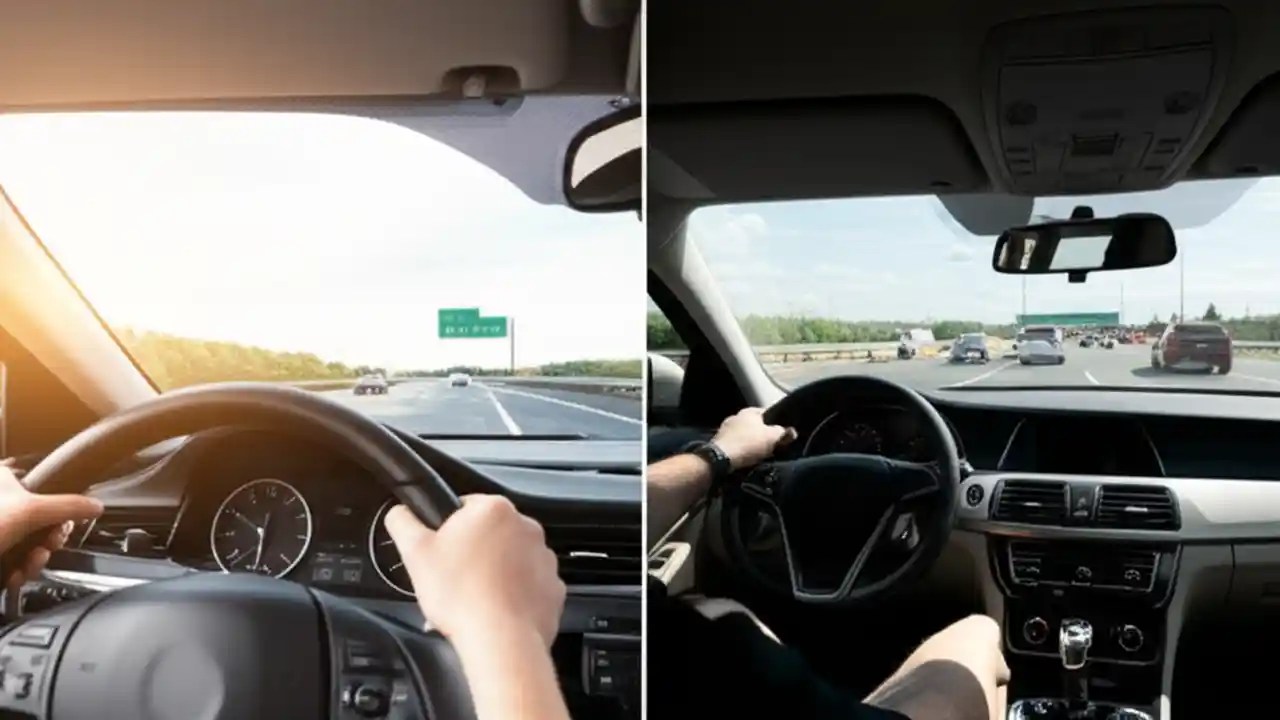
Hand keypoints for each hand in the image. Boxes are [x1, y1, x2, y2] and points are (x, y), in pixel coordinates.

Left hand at [0, 461, 103, 589]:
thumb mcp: (28, 513)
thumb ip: (67, 507)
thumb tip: (95, 506)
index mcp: (0, 480)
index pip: (40, 489)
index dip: (57, 509)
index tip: (63, 525)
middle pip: (35, 520)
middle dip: (46, 539)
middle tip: (48, 547)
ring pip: (23, 543)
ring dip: (33, 559)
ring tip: (30, 565)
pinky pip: (9, 559)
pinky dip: (16, 570)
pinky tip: (16, 576)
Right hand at [384, 495, 564, 649]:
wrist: (500, 639)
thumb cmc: (460, 595)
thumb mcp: (415, 553)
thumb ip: (403, 522)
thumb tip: (400, 513)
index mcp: (493, 509)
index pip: (465, 506)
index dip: (448, 530)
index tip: (441, 552)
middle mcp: (526, 527)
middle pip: (490, 534)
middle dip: (472, 552)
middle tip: (453, 578)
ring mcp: (544, 557)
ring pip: (511, 559)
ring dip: (494, 572)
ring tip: (474, 598)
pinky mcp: (554, 586)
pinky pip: (529, 585)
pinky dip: (514, 595)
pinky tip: (496, 609)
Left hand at [712, 407, 796, 469]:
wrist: (721, 459)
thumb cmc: (749, 443)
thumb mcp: (772, 437)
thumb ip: (783, 432)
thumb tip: (791, 432)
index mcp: (749, 411)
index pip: (767, 413)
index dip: (776, 423)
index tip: (782, 434)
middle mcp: (736, 416)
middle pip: (755, 425)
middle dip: (763, 434)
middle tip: (772, 446)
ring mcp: (725, 429)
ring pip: (744, 435)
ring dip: (751, 443)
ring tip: (760, 455)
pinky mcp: (719, 443)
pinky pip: (736, 445)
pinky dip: (741, 451)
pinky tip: (747, 459)